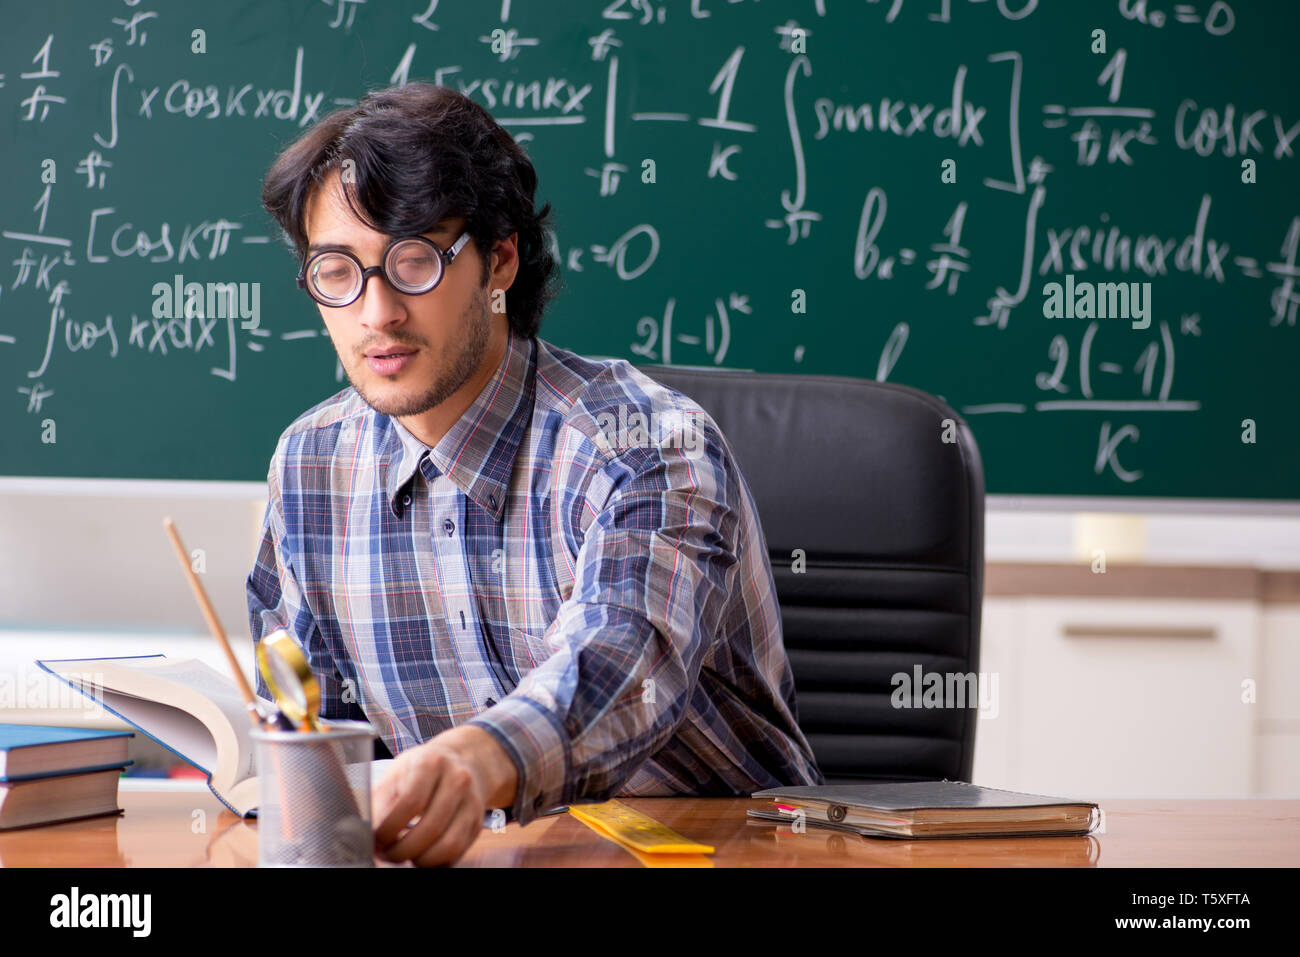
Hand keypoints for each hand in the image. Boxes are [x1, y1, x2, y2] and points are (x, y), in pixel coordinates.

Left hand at [372, 724, 516, 865]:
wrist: (463, 761)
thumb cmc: (422, 769)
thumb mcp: (397, 774)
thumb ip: (380, 802)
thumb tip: (364, 834)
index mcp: (432, 763)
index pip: (411, 803)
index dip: (390, 829)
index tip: (378, 839)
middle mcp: (457, 780)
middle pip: (431, 828)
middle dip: (403, 850)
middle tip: (388, 854)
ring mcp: (472, 802)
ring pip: (448, 845)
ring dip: (421, 860)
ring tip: (405, 857)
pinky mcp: (478, 823)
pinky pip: (458, 852)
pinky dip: (437, 862)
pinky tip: (422, 856)